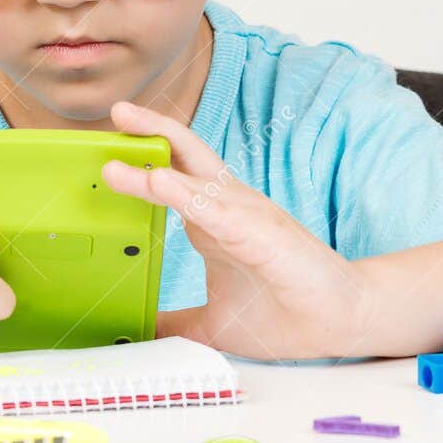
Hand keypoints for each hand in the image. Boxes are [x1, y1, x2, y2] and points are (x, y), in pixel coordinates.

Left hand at [100, 101, 372, 359]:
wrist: (337, 324)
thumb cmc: (283, 315)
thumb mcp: (211, 323)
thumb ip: (175, 323)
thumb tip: (142, 330)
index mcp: (213, 221)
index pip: (173, 177)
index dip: (140, 161)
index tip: (104, 151)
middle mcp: (228, 208)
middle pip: (185, 156)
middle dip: (151, 130)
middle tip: (117, 112)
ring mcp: (246, 216)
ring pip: (196, 177)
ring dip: (156, 161)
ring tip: (118, 148)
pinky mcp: (262, 234)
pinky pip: (218, 210)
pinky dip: (187, 195)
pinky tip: (159, 183)